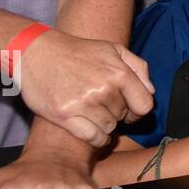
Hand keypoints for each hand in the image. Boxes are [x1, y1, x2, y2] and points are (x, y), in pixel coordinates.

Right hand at [18, 30, 155, 146]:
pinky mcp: (65, 115)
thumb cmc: (79, 52)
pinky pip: (93, 138)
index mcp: (119, 73)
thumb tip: (151, 92)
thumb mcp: (114, 50)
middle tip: (101, 102)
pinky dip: (96, 138)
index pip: (145, 106)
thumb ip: (138, 69)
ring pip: (109, 128)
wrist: (37, 52)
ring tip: (93, 112)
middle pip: (124, 116)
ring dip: (105, 124)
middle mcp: (103, 89)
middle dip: (117, 112)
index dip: (138, 110)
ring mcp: (84, 103)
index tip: (129, 109)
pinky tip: (92, 130)